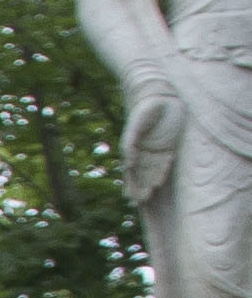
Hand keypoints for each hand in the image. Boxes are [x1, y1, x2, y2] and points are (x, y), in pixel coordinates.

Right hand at [131, 80, 187, 204]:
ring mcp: (156, 150)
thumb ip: (131, 143)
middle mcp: (143, 151)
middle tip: (138, 201)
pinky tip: (159, 181)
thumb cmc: (147, 108)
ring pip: (151, 170)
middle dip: (139, 187)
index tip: (129, 197)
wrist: (162, 96)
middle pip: (140, 173)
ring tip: (148, 196)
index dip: (130, 183)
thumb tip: (128, 163)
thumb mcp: (137, 124)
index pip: (130, 170)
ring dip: (149, 182)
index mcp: (132, 147)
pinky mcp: (169, 146)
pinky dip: (162, 171)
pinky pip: (165, 162)